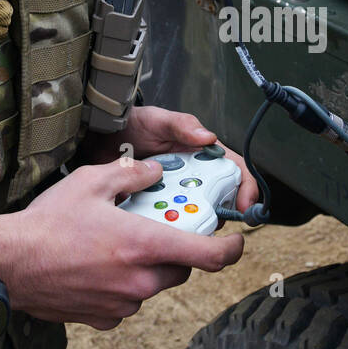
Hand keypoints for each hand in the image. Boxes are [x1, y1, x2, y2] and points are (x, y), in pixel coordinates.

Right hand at [0, 156, 244, 328]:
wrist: (11, 264)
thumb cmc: (48, 222)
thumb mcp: (91, 181)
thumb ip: (131, 174)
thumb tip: (155, 171)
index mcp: (143, 245)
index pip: (208, 256)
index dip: (230, 248)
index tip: (236, 240)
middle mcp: (140, 280)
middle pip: (180, 269)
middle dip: (176, 250)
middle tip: (154, 228)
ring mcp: (123, 303)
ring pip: (153, 284)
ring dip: (146, 266)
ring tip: (114, 244)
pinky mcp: (105, 318)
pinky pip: (128, 299)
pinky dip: (122, 283)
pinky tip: (96, 265)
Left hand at [79, 105, 258, 211]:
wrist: (101, 138)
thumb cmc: (134, 124)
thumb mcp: (159, 120)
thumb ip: (182, 125)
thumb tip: (208, 137)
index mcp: (202, 154)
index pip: (234, 171)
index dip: (246, 189)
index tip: (246, 207)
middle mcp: (194, 176)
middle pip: (219, 200)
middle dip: (220, 212)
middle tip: (212, 222)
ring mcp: (176, 192)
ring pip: (196, 213)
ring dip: (194, 221)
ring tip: (183, 224)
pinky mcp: (158, 206)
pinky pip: (170, 221)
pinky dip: (170, 227)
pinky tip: (162, 228)